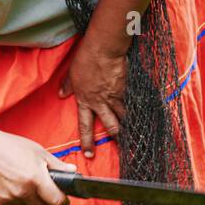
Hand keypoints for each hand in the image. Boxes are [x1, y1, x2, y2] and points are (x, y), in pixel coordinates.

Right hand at [0, 127, 73, 204]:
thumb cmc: (10, 146)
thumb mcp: (37, 151)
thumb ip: (57, 165)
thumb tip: (73, 172)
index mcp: (35, 178)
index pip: (57, 201)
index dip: (63, 202)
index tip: (63, 199)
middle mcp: (23, 192)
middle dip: (47, 202)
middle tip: (43, 189)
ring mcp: (9, 199)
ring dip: (31, 201)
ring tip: (24, 183)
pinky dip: (17, 200)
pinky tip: (12, 185)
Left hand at [58, 36, 126, 158]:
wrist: (103, 49)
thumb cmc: (85, 59)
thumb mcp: (72, 73)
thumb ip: (67, 86)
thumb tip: (61, 94)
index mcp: (85, 100)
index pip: (85, 126)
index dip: (87, 141)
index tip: (89, 154)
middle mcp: (101, 102)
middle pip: (110, 125)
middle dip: (116, 138)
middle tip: (121, 149)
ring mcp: (115, 97)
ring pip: (124, 116)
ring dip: (130, 126)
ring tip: (137, 136)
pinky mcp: (126, 89)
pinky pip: (132, 103)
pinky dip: (137, 110)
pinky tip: (143, 116)